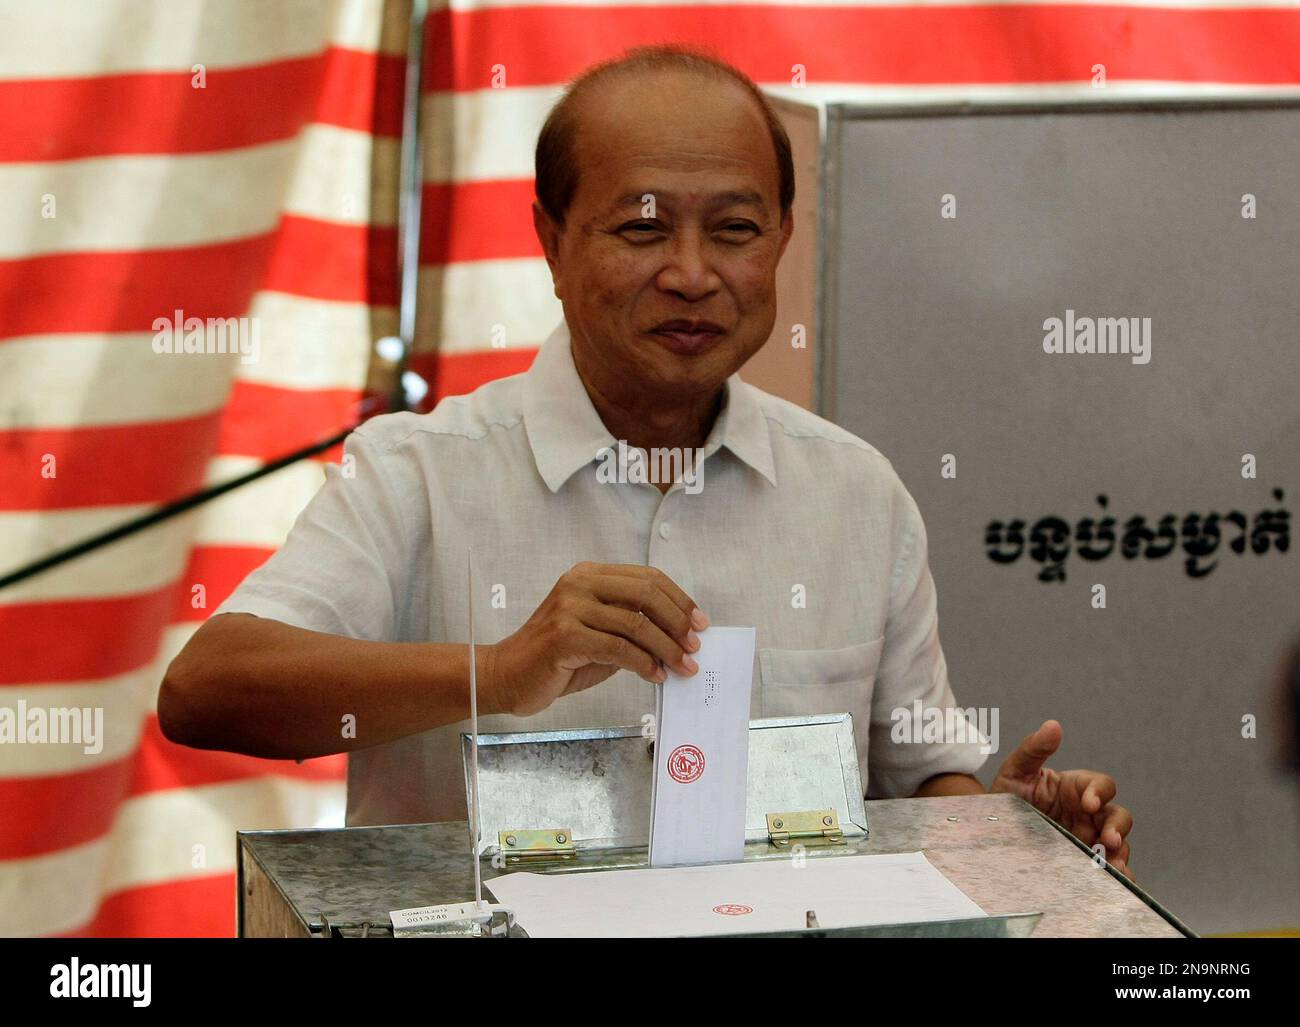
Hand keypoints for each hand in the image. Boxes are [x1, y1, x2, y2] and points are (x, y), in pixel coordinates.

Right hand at [484, 562, 707, 716]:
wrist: (506, 675)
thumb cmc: (556, 659)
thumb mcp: (599, 634)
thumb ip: (630, 628)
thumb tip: (678, 636)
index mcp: (590, 575)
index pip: (647, 578)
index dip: (679, 600)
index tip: (699, 623)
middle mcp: (579, 583)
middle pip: (646, 594)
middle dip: (678, 622)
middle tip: (695, 646)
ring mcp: (570, 607)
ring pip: (636, 623)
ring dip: (667, 648)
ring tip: (683, 666)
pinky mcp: (565, 636)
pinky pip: (619, 649)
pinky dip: (644, 664)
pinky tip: (656, 676)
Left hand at [990, 719, 1134, 880]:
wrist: (990, 832)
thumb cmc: (1006, 798)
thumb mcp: (1015, 771)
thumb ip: (1034, 748)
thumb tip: (1053, 726)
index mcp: (1076, 789)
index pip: (1101, 786)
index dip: (1101, 792)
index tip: (1088, 803)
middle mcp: (1088, 815)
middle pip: (1118, 817)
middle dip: (1117, 827)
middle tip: (1107, 840)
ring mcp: (1087, 840)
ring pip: (1117, 846)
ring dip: (1119, 855)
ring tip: (1111, 867)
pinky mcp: (1083, 863)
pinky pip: (1106, 871)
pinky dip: (1115, 877)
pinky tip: (1110, 883)